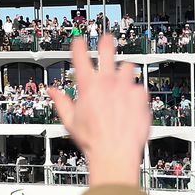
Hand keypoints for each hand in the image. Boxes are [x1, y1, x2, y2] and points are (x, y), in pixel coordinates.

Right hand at [50, 34, 147, 185]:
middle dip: (106, 42)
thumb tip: (53, 92)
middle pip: (108, 50)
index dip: (78, 44)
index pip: (80, 55)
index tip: (79, 40)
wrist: (115, 155)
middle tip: (107, 39)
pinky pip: (140, 87)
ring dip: (124, 70)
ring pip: (128, 66)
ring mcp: (126, 88)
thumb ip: (61, 102)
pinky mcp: (141, 97)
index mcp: (88, 86)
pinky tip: (132, 102)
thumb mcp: (70, 122)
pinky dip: (136, 92)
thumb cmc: (93, 142)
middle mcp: (108, 82)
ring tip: (122, 80)